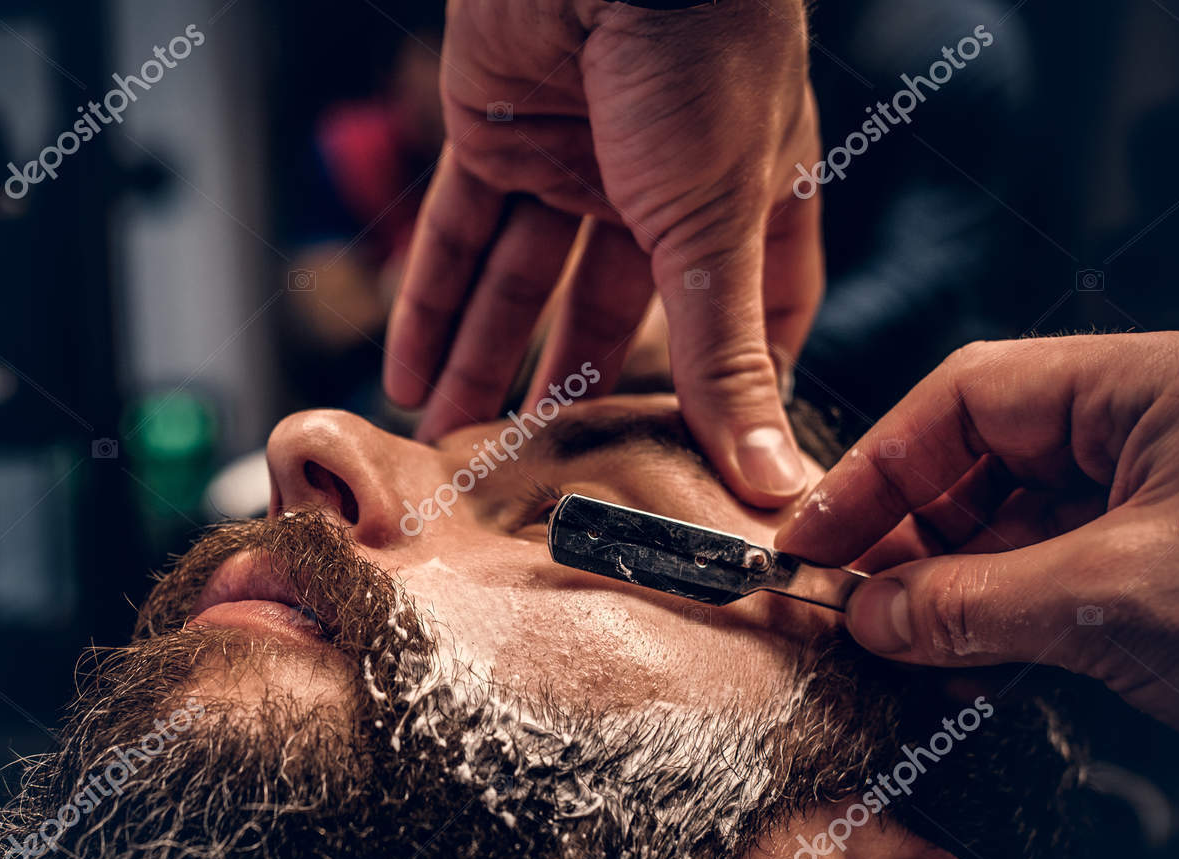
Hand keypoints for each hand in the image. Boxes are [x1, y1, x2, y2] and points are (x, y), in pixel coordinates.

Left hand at [385, 0, 823, 505]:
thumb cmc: (700, 58)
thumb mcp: (714, 225)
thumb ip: (726, 354)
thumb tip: (774, 481)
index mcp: (743, 197)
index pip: (751, 314)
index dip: (732, 387)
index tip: (702, 467)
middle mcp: (659, 183)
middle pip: (611, 313)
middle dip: (570, 394)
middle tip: (538, 479)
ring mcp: (573, 156)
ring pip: (521, 283)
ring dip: (482, 364)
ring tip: (447, 449)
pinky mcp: (494, 132)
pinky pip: (455, 233)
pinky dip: (426, 303)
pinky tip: (404, 377)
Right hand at [777, 332, 1178, 737]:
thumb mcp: (1117, 598)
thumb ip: (977, 602)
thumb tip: (870, 617)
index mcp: (1146, 388)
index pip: (970, 398)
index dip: (877, 467)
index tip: (814, 538)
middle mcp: (1151, 434)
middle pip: (986, 467)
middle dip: (909, 542)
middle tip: (849, 608)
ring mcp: (1168, 507)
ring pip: (1020, 536)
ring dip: (953, 597)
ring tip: (898, 652)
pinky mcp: (1176, 577)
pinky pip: (1065, 588)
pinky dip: (1009, 627)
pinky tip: (965, 670)